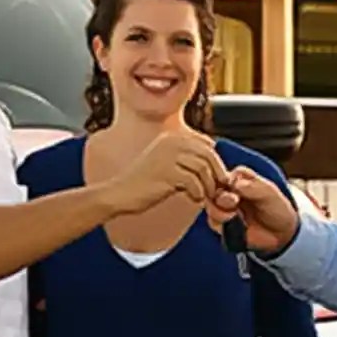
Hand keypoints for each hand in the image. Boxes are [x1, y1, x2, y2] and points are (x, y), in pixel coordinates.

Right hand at [104, 130, 227, 213]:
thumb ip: (186, 157)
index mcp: (171, 138)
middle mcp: (170, 143)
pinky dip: (197, 192)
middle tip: (217, 189)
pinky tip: (193, 198)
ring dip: (208, 185)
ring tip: (203, 195)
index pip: (206, 145)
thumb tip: (212, 152)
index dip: (216, 162)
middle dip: (217, 173)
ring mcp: (167, 157)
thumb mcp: (165, 162)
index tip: (217, 178)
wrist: (120, 194)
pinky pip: (193, 182)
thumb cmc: (143, 182)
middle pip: (207, 155)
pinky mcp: (166, 173)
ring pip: (203, 168)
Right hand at [207, 166, 298, 253]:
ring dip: (219, 211)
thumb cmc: (278, 208)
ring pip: (210, 205)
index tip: (234, 189)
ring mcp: (225, 207)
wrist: (282, 233)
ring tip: (233, 216)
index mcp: (240, 179)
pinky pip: (212, 221)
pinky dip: (220, 223)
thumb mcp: (270, 193)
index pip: (222, 174)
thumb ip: (253, 187)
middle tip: (234, 202)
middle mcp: (229, 191)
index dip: (224, 181)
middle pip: (212, 189)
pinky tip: (233, 224)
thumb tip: (235, 183)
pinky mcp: (223, 223)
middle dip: (221, 197)